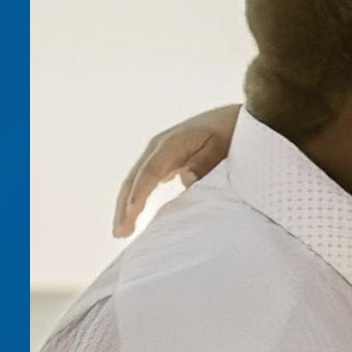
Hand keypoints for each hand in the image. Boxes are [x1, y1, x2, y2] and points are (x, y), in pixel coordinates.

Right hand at [112, 104, 240, 236]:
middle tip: (120, 233)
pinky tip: (132, 218)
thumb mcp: (222, 146)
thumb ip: (205, 162)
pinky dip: (136, 199)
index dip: (140, 191)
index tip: (133, 212)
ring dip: (126, 206)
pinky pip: (143, 182)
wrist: (231, 118)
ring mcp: (157, 153)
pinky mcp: (162, 161)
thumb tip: (186, 179)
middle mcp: (158, 147)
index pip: (151, 170)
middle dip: (125, 206)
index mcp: (172, 143)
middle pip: (135, 178)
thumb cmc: (229, 133)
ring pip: (135, 181)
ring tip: (121, 232)